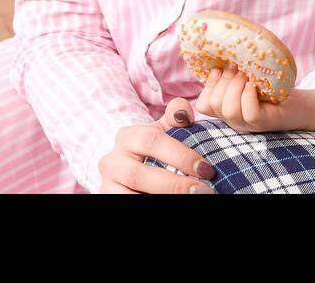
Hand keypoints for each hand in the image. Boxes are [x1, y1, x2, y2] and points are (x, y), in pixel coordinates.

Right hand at [98, 117, 216, 193]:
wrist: (127, 166)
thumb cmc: (153, 148)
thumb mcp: (163, 130)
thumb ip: (176, 117)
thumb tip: (184, 112)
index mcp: (127, 137)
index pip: (152, 141)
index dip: (181, 156)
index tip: (206, 169)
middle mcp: (113, 161)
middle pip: (139, 175)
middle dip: (174, 185)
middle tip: (202, 190)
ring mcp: (108, 183)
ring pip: (129, 196)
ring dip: (163, 198)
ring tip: (190, 198)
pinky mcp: (110, 198)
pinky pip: (127, 203)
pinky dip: (150, 203)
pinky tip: (173, 203)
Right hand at [194, 64, 308, 132]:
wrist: (300, 104)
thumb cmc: (272, 89)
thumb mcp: (249, 78)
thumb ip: (234, 71)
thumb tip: (221, 50)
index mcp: (227, 109)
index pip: (204, 105)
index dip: (208, 85)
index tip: (219, 68)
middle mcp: (234, 120)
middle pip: (214, 104)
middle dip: (224, 80)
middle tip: (238, 67)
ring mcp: (248, 124)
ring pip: (229, 110)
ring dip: (236, 86)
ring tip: (247, 75)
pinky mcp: (264, 123)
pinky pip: (249, 114)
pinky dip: (249, 96)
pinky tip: (254, 85)